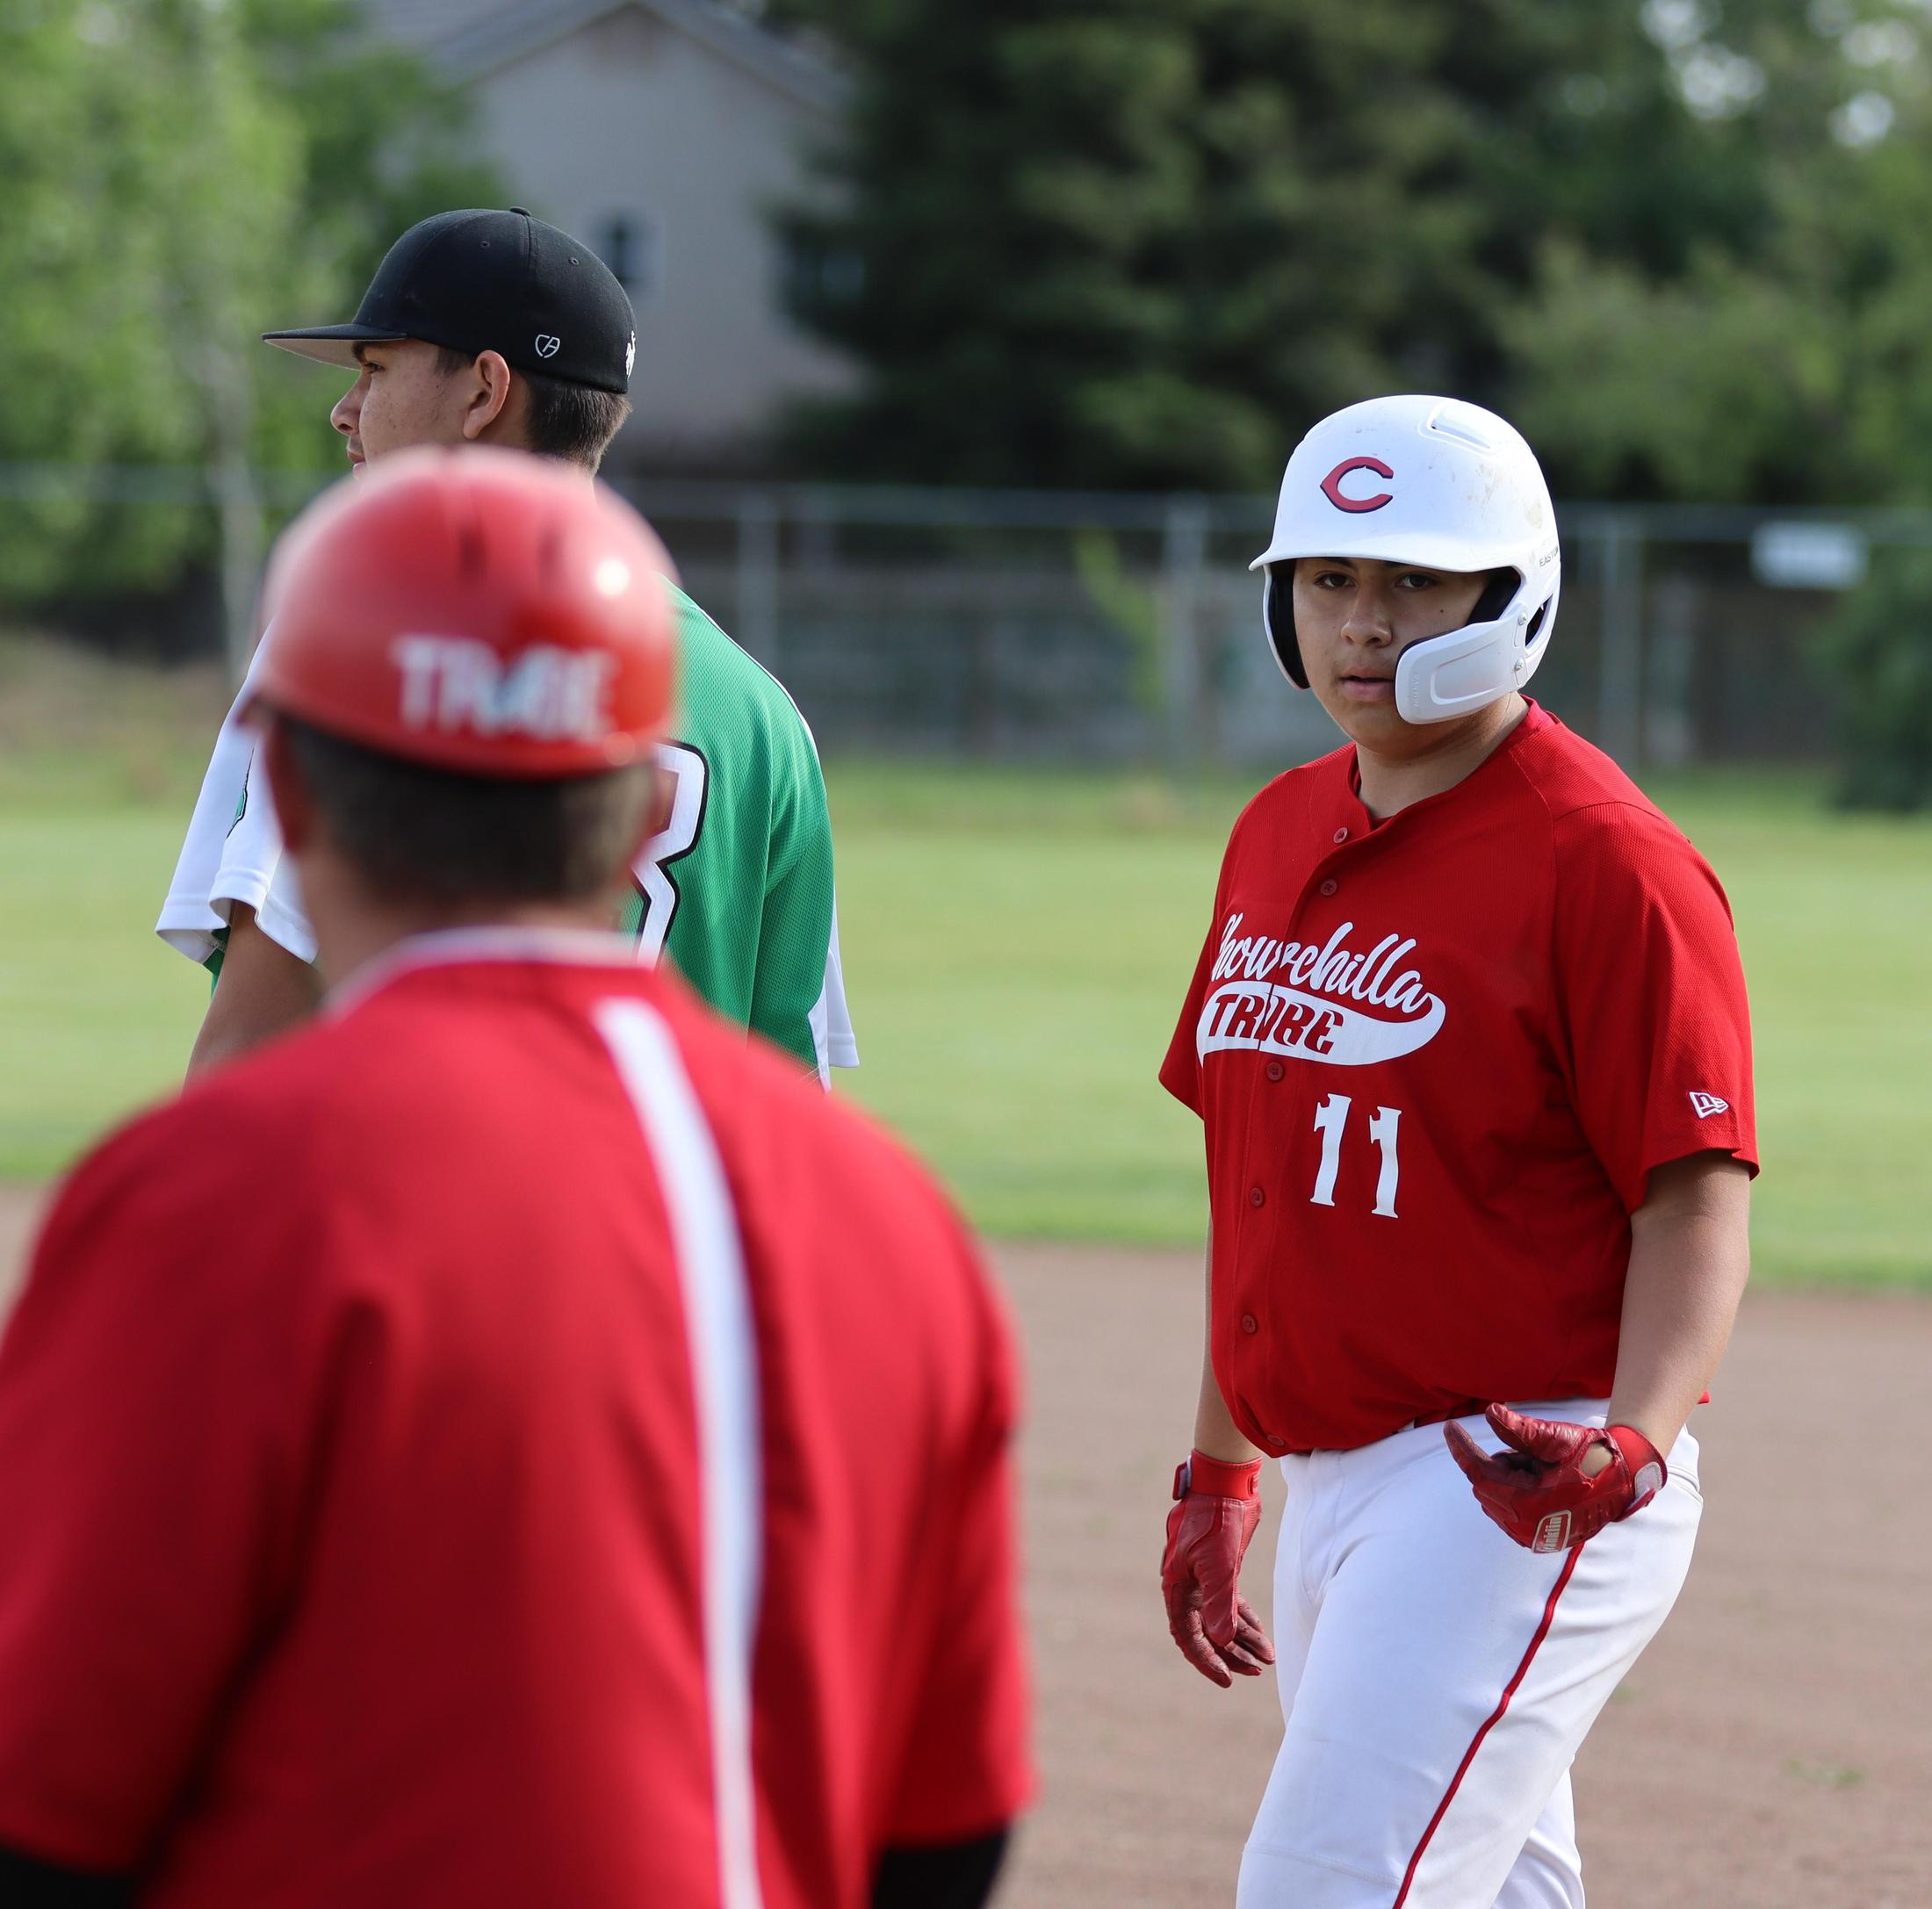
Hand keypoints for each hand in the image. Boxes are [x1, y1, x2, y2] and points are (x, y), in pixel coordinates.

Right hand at [1161, 1452, 1275, 1686]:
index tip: (1227, 1679)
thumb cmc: (1216, 1519)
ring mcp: (1204, 1576)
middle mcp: (1188, 1585)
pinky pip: (1231, 1602)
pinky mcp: (1221, 1568)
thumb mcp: (1219, 1564)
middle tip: (1255, 1671)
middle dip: (1230, 1653)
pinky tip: (1261, 1635)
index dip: (1206, 1659)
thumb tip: (1221, 1640)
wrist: (1226, 1482)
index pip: (1188, 1634)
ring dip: (1243, 1638)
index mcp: (1177, 1585)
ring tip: (1266, 1658)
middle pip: (1206, 1630)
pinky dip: (1246, 1619)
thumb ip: (1219, 1603)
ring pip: (1221, 1618)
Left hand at [1443, 1406, 1666, 1551]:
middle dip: (1498, 1462)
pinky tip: (1541, 1482)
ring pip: (1495, 1496)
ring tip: (1541, 1469)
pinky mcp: (1536, 1539)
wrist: (1623, 1481)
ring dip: (1507, 1476)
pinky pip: (1507, 1508)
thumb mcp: (1555, 1439)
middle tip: (1528, 1454)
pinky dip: (1514, 1489)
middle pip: (1486, 1485)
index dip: (1463, 1449)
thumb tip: (1490, 1413)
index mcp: (1530, 1506)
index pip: (1481, 1475)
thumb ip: (1520, 1429)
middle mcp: (1526, 1528)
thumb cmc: (1591, 1457)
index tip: (1449, 1427)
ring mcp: (1531, 1537)